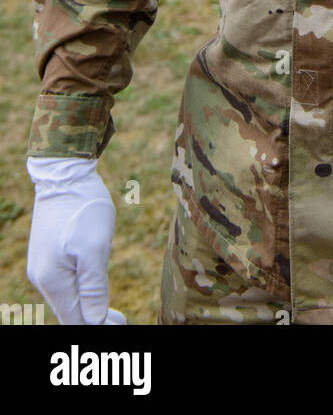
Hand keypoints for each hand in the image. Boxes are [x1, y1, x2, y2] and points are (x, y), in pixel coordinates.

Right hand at [26, 156, 125, 324]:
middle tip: (121, 321)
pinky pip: (64, 284)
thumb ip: (94, 287)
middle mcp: (42, 278)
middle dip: (93, 320)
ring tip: (112, 313)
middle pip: (68, 312)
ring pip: (66, 299)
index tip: (123, 325)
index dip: (99, 327)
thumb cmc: (83, 208)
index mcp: (53, 281)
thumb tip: (95, 321)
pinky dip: (80, 293)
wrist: (64, 174)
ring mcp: (42, 266)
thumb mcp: (94, 247)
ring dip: (87, 307)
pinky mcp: (47, 254)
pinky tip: (94, 290)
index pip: (75, 319)